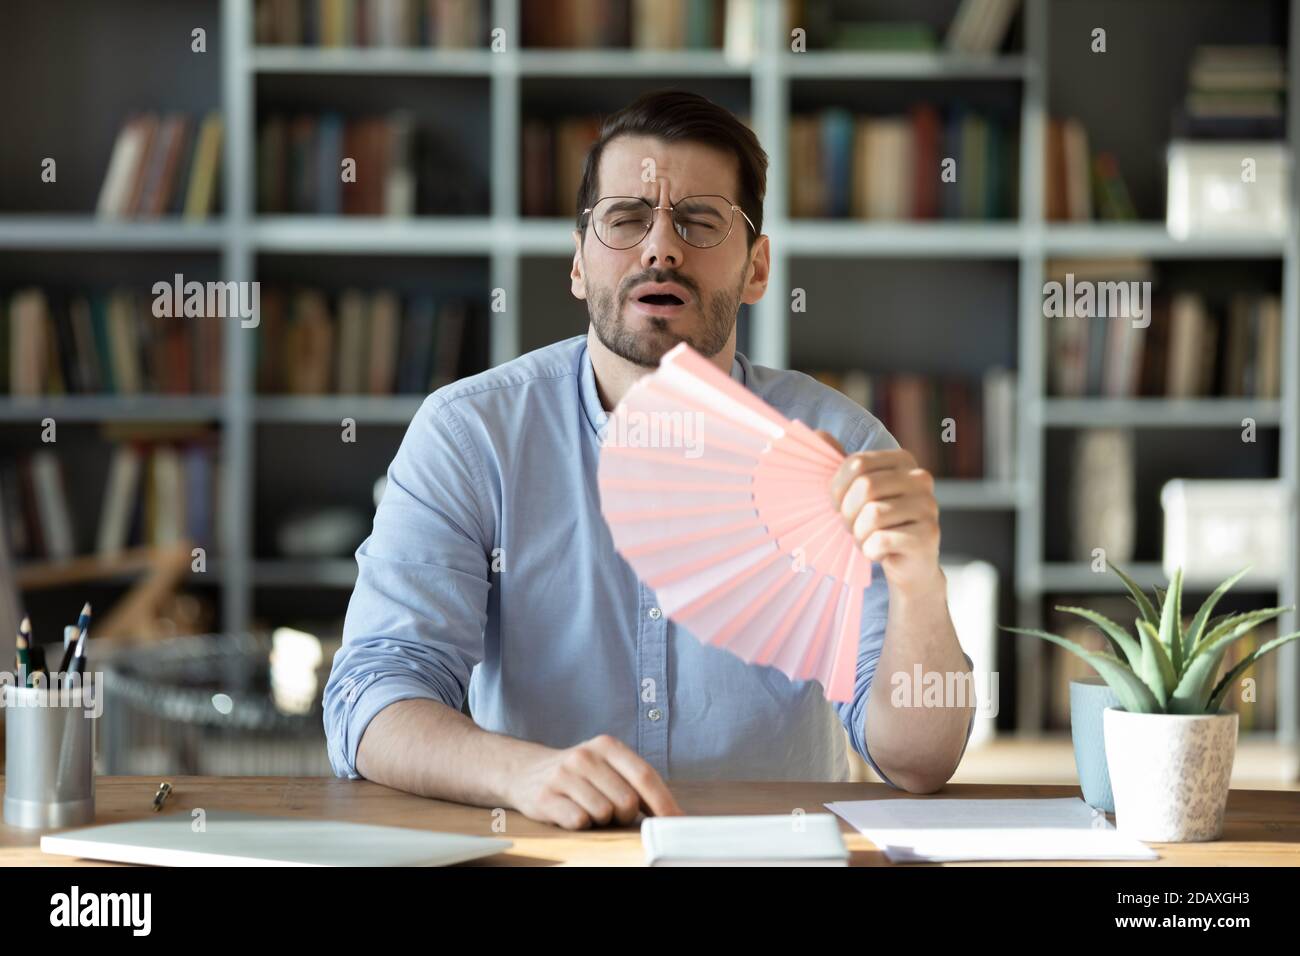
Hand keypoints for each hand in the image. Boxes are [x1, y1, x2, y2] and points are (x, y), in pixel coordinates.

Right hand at [506, 734, 684, 829]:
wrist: (526, 772)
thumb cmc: (579, 775)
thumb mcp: (607, 766)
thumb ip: (636, 782)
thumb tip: (673, 814)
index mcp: (607, 745)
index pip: (645, 776)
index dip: (663, 803)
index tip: (676, 823)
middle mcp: (585, 756)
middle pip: (627, 800)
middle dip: (626, 815)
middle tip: (612, 811)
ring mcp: (563, 775)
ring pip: (603, 813)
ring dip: (601, 820)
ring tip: (588, 808)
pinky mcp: (545, 797)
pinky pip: (578, 821)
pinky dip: (581, 824)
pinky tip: (572, 813)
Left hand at [815, 431, 943, 599]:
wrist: (907, 564)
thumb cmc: (876, 524)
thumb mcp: (854, 492)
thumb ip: (840, 465)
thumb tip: (818, 435)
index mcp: (903, 460)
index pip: (857, 464)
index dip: (838, 489)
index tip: (840, 506)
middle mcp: (921, 479)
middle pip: (865, 487)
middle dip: (848, 514)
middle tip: (854, 526)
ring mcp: (928, 506)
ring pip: (873, 515)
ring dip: (859, 534)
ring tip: (868, 539)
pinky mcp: (928, 535)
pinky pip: (881, 540)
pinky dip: (870, 551)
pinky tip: (880, 552)